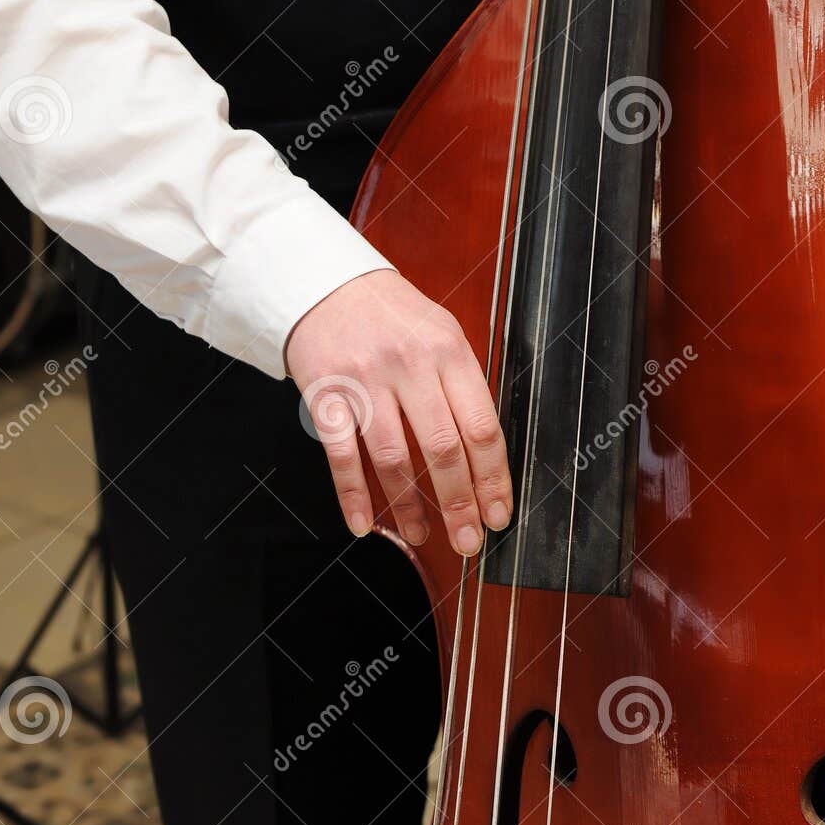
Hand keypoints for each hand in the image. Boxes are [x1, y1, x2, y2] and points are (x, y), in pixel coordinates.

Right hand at [285, 271, 511, 553]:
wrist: (326, 283)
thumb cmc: (391, 316)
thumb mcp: (440, 333)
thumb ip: (463, 385)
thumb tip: (485, 455)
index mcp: (449, 351)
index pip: (481, 426)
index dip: (493, 478)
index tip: (499, 513)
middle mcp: (409, 364)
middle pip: (443, 448)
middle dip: (459, 503)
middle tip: (468, 540)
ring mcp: (365, 379)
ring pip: (393, 457)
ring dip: (410, 506)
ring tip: (423, 537)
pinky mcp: (325, 392)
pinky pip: (341, 454)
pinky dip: (353, 495)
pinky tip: (364, 524)